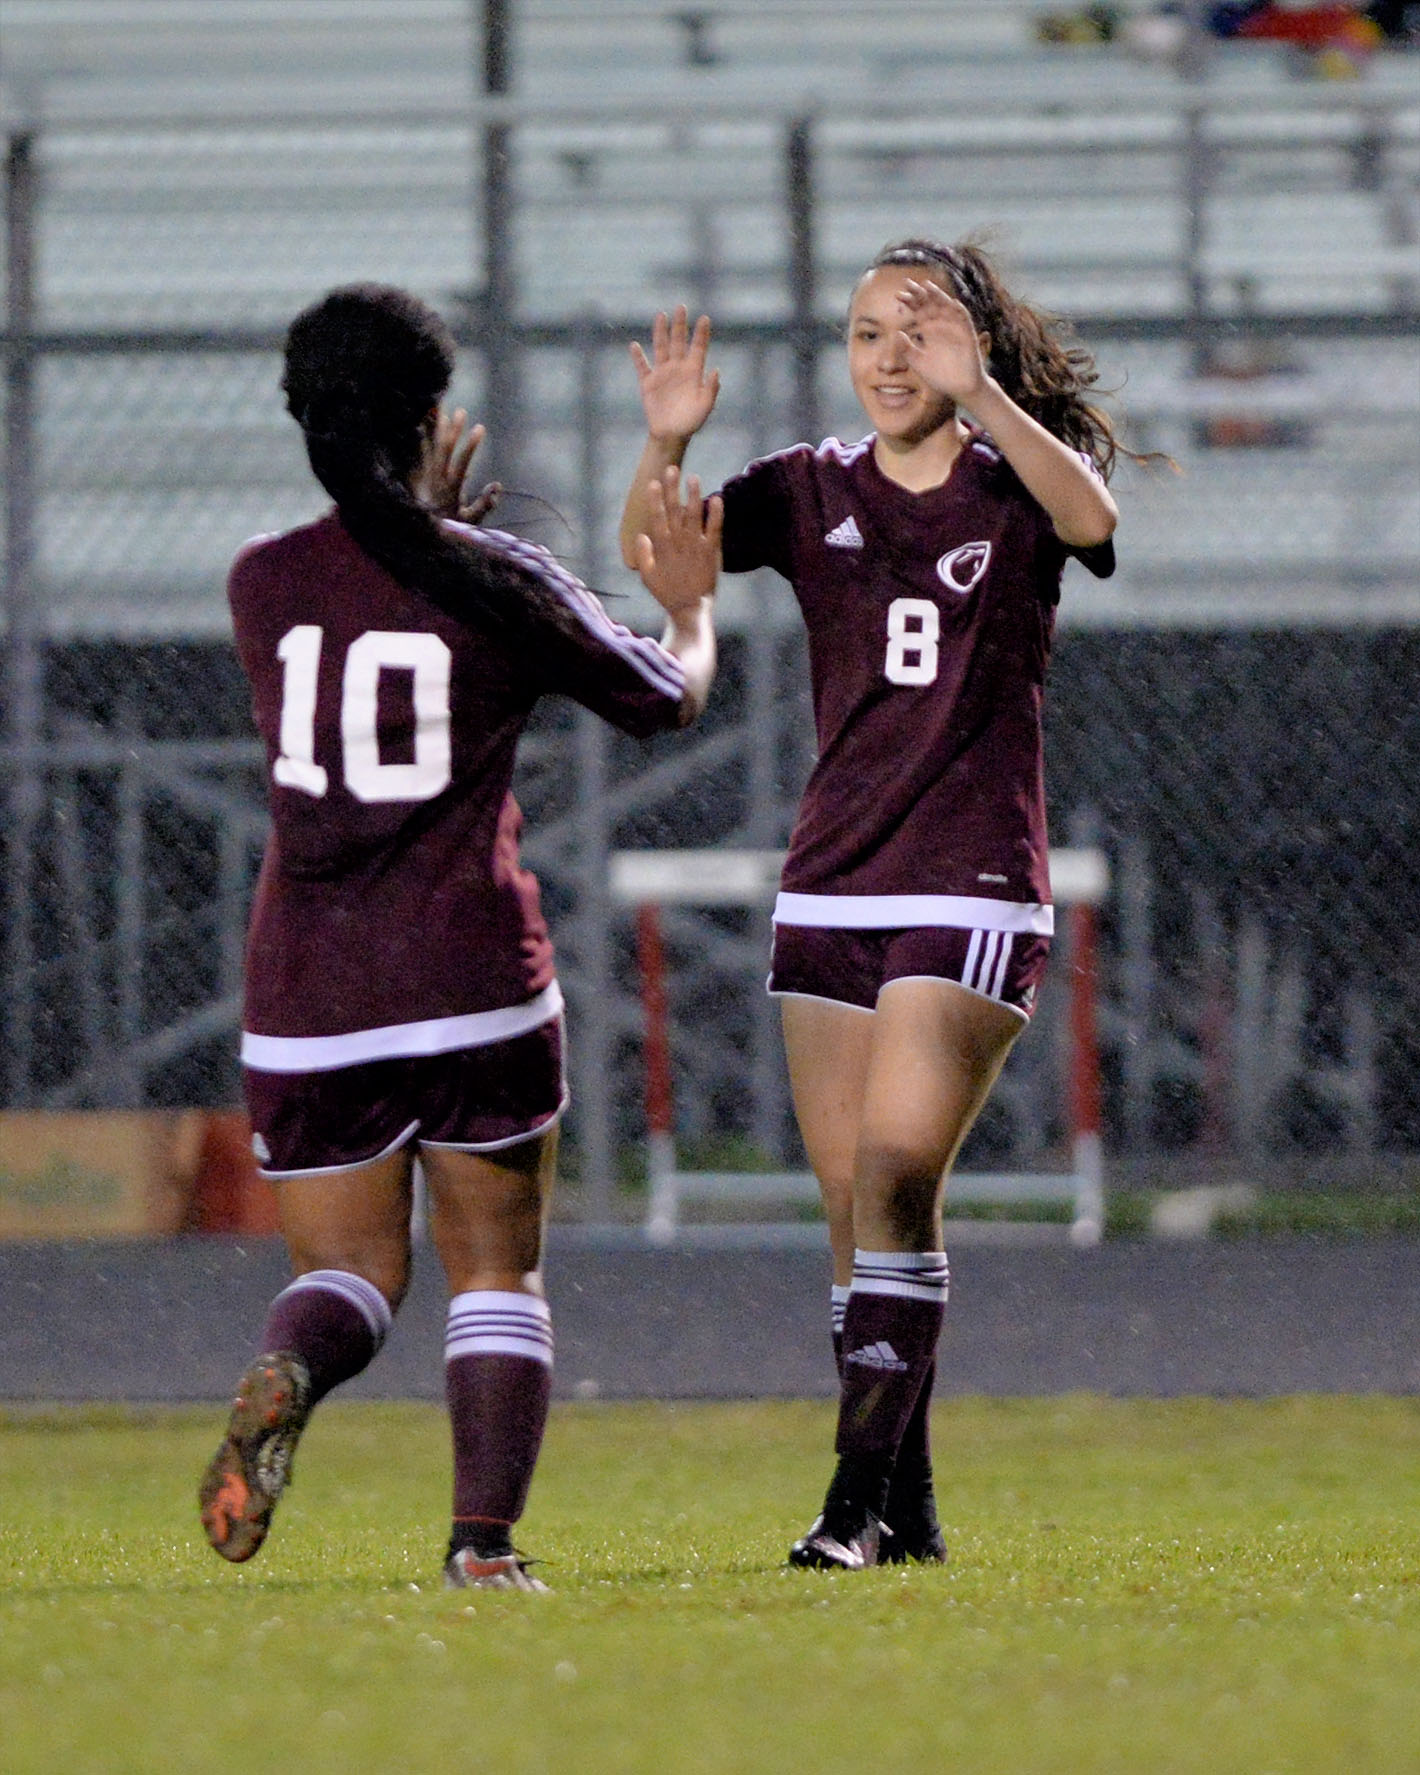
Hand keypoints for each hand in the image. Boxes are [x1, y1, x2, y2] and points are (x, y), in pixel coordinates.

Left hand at [420, 407, 498, 521]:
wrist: (427, 531)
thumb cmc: (454, 525)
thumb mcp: (472, 520)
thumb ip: (485, 504)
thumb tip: (497, 486)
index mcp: (451, 488)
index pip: (462, 462)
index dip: (471, 445)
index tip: (480, 428)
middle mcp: (438, 478)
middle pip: (445, 450)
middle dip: (454, 430)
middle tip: (462, 412)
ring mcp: (429, 475)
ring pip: (433, 448)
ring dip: (438, 429)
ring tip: (443, 410)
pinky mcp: (424, 474)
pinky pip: (424, 453)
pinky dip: (423, 438)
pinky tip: (423, 425)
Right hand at [629, 307, 720, 443]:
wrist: (671, 435)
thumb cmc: (691, 422)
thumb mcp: (705, 407)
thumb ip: (711, 389)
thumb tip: (715, 370)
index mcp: (693, 372)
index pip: (698, 348)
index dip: (701, 333)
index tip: (704, 318)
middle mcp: (678, 368)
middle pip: (679, 342)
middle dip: (680, 325)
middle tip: (681, 307)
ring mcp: (662, 373)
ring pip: (661, 347)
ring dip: (661, 332)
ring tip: (661, 315)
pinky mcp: (648, 383)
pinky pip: (642, 367)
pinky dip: (638, 357)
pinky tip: (634, 346)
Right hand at [634, 465, 721, 617]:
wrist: (690, 609)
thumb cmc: (667, 593)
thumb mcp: (647, 577)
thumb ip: (643, 555)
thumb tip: (641, 535)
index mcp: (662, 547)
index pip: (657, 517)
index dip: (654, 499)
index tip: (652, 482)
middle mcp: (679, 542)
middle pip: (674, 510)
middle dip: (672, 488)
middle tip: (671, 468)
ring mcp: (696, 546)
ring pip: (694, 515)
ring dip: (693, 495)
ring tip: (693, 477)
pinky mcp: (711, 551)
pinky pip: (714, 529)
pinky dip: (716, 514)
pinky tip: (717, 498)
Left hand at [898, 278, 989, 406]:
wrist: (959, 388)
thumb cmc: (939, 376)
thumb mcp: (918, 363)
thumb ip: (908, 350)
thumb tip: (898, 334)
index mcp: (928, 330)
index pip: (918, 310)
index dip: (910, 302)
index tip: (898, 296)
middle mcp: (941, 326)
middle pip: (930, 304)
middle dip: (920, 293)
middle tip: (908, 284)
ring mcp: (954, 328)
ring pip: (946, 307)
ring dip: (938, 297)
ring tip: (928, 287)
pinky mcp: (967, 335)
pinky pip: (964, 320)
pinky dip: (959, 312)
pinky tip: (952, 304)